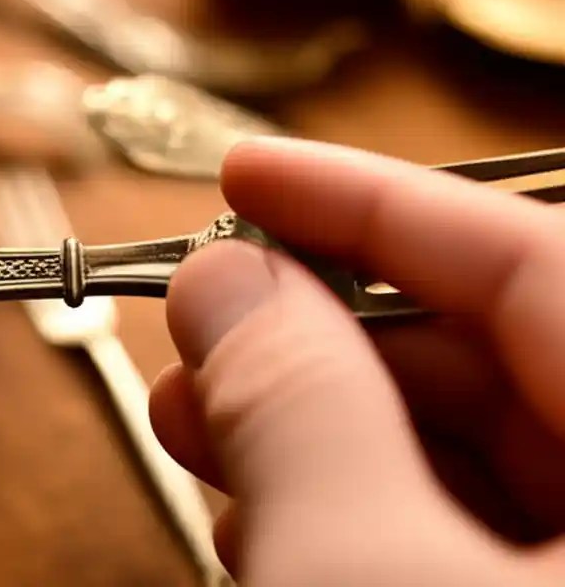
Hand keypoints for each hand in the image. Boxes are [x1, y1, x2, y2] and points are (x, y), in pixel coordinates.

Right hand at [150, 137, 564, 584]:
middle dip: (321, 333)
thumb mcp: (361, 568)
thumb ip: (298, 405)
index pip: (537, 260)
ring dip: (314, 425)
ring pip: (472, 451)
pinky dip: (353, 509)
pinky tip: (260, 515)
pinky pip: (467, 536)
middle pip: (497, 354)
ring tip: (194, 423)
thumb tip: (226, 280)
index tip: (246, 177)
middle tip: (198, 325)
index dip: (375, 203)